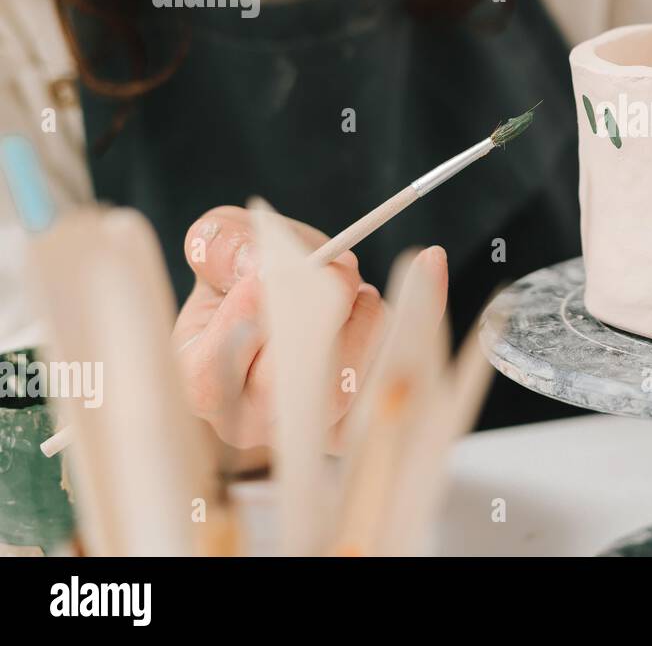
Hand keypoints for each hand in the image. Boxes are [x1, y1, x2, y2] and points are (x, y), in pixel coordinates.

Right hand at [172, 207, 429, 447]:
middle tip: (338, 267)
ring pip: (347, 387)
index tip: (272, 270)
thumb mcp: (217, 246)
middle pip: (286, 387)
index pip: (215, 372)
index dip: (247, 318)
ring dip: (364, 319)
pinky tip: (427, 269)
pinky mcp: (363, 423)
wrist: (294, 301)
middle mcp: (250, 421)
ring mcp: (307, 430)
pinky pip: (395, 379)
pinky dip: (418, 322)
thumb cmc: (245, 276)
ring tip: (354, 287)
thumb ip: (223, 247)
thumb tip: (258, 265)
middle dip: (318, 315)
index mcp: (201, 383)